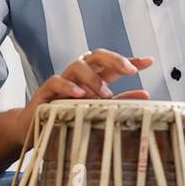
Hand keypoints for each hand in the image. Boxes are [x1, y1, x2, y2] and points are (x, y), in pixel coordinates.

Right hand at [8, 50, 154, 147]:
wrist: (35, 129)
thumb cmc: (68, 116)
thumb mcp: (99, 109)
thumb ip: (121, 101)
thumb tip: (146, 95)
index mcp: (94, 78)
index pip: (113, 64)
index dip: (131, 60)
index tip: (149, 61)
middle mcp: (79, 75)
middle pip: (96, 56)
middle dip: (115, 59)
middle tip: (131, 70)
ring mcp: (62, 80)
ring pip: (78, 65)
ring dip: (93, 78)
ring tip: (105, 93)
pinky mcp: (46, 90)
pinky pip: (56, 80)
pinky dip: (68, 85)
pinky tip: (79, 93)